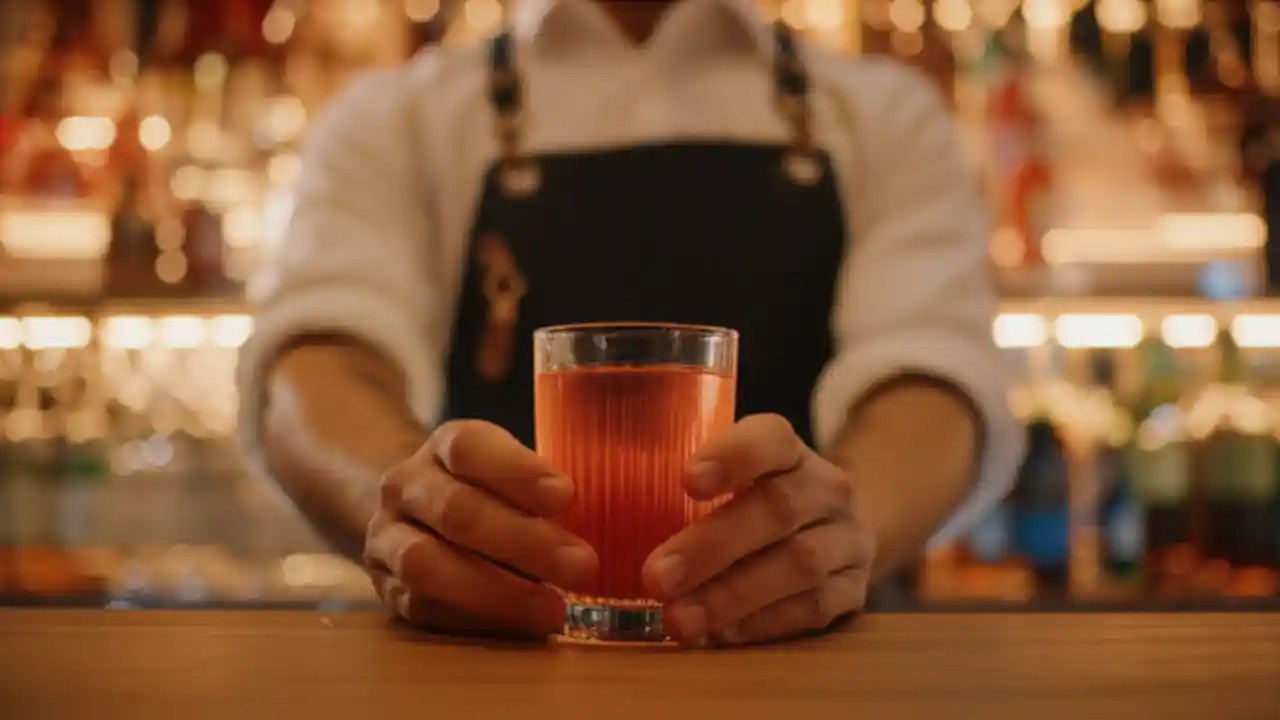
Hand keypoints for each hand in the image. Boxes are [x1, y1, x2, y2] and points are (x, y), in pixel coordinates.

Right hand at [363, 420, 597, 636]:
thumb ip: (546, 488)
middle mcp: (405, 486)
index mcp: (444, 446)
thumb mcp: (513, 471)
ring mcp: (385, 537)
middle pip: (456, 511)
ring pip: (427, 564)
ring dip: (496, 591)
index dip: (518, 471)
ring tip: (553, 610)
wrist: (415, 516)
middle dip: (524, 542)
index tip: (568, 497)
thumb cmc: (489, 493)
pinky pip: (422, 607)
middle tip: (582, 566)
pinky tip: (518, 627)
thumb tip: (612, 520)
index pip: (470, 447)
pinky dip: (474, 619)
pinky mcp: (384, 588)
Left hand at [641, 414, 874, 645]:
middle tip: (655, 577)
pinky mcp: (856, 589)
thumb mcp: (730, 478)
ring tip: (678, 619)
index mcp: (790, 451)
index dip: (732, 457)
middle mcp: (826, 489)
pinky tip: (721, 635)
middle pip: (777, 509)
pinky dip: (763, 623)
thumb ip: (677, 484)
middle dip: (711, 547)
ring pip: (797, 564)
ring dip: (731, 596)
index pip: (771, 439)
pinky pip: (814, 608)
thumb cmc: (756, 503)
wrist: (838, 531)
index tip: (686, 480)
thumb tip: (585, 513)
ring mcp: (847, 540)